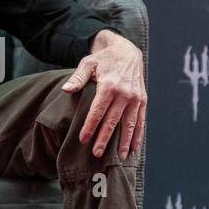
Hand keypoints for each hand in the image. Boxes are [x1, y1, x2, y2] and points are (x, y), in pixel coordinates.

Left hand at [63, 30, 146, 159]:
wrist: (127, 51)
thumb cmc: (103, 59)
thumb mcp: (88, 63)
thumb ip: (77, 78)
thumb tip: (66, 90)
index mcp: (109, 86)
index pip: (97, 111)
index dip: (90, 126)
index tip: (83, 139)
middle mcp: (124, 93)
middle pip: (112, 121)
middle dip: (104, 139)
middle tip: (96, 153)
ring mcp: (135, 98)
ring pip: (129, 124)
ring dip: (125, 142)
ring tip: (121, 158)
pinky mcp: (142, 100)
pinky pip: (141, 120)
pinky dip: (138, 135)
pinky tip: (135, 148)